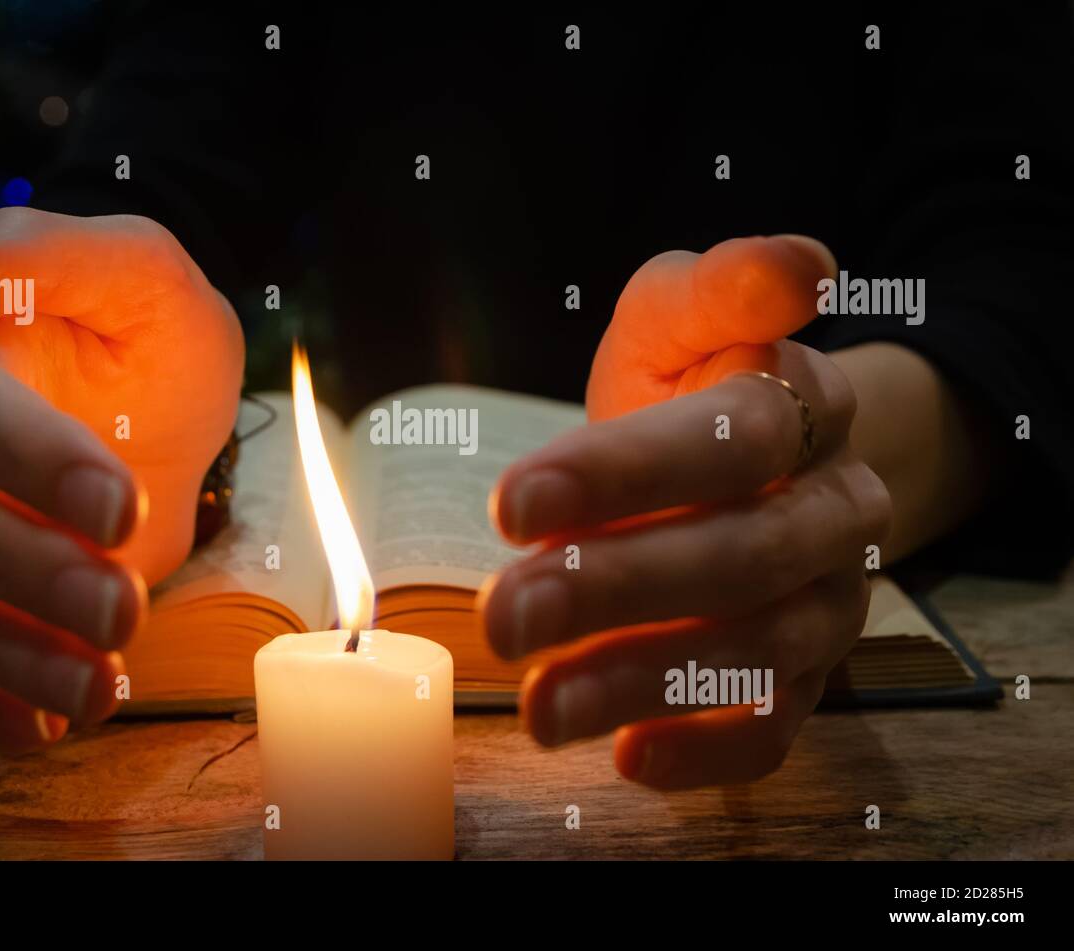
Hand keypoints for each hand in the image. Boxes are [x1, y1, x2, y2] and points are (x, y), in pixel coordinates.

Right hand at [0, 208, 242, 752]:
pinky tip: (57, 723)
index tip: (121, 505)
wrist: (173, 382)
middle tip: (122, 604)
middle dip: (23, 574)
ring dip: (12, 656)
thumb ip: (47, 252)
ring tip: (104, 682)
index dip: (27, 464)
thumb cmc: (151, 320)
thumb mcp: (136, 266)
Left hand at [481, 235, 890, 788]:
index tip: (513, 502)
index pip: (729, 439)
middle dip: (617, 589)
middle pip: (741, 555)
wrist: (747, 457)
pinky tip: (628, 757)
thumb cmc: (687, 385)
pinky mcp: (809, 674)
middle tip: (506, 615)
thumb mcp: (676, 319)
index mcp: (804, 407)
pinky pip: (778, 727)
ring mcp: (830, 599)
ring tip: (539, 705)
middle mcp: (836, 508)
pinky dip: (709, 752)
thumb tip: (803, 266)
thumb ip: (718, 291)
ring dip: (642, 680)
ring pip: (757, 650)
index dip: (625, 474)